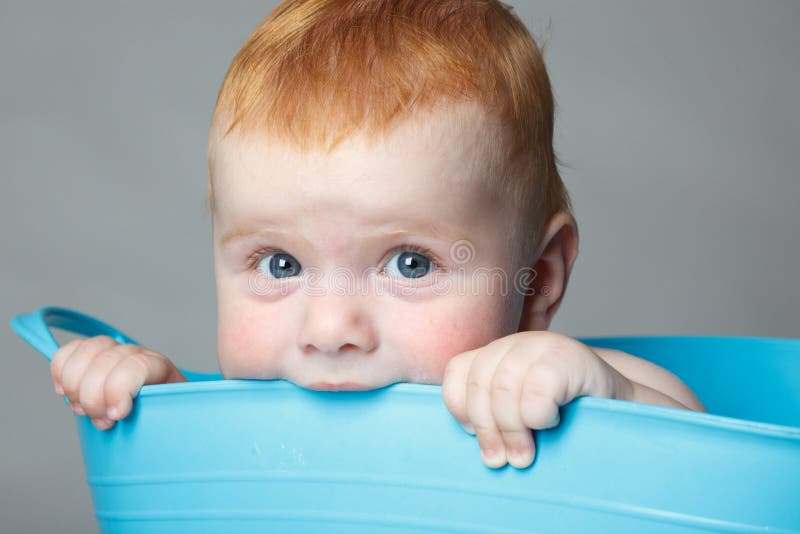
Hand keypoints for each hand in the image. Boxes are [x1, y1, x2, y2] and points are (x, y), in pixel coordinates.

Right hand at [50, 335, 185, 429]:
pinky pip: (69, 351)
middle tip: (102, 421)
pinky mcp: (92, 356)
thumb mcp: (166, 424)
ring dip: (76, 386)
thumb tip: (130, 422)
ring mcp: (114, 352)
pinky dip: (61, 371)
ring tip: (84, 410)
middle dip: (94, 397)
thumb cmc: (161, 421)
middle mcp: (137, 354)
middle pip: (106, 361)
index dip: (119, 389)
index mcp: (161, 369)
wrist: (157, 416)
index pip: (137, 365)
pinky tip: (65, 393)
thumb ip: (157, 420)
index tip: (116, 415)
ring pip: (86, 352)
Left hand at [442, 331, 629, 468]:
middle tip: (501, 460)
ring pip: (504, 388)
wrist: (623, 407)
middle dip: (487, 429)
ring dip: (511, 431)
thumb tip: (469, 447)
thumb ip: (494, 416)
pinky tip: (552, 423)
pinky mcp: (569, 357)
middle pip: (479, 383)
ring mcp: (543, 345)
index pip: (458, 371)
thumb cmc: (565, 418)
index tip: (471, 435)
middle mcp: (516, 343)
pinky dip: (538, 416)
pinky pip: (537, 391)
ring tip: (524, 456)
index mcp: (498, 354)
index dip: (459, 407)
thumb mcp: (521, 412)